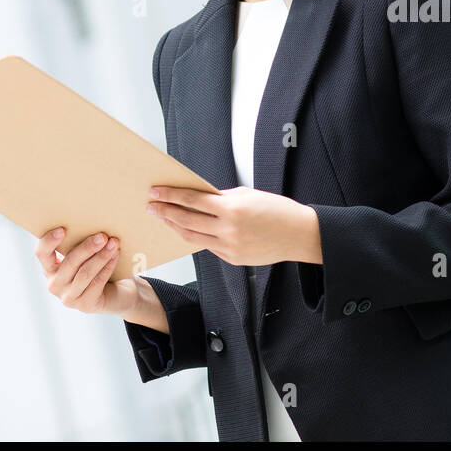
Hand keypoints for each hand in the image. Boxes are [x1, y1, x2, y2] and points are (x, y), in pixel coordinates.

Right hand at [35, 227, 139, 315]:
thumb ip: (80, 243)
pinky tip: (116, 256)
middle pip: (69, 262)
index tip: (63, 229)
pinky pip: (97, 282)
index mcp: (49, 268)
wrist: (113, 295)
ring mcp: (68, 297)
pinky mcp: (85, 305)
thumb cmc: (95, 268)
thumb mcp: (84, 256)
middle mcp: (54, 284)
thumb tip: (93, 222)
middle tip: (103, 235)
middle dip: (87, 247)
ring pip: (85, 273)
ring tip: (114, 243)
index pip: (41, 253)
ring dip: (101, 256)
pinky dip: (108, 266)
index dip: (49, 241)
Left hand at [146, 185, 320, 266]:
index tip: (156, 192)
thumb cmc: (277, 210)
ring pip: (193, 237)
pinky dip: (197, 237)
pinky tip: (188, 230)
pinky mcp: (233, 259)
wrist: (299, 235)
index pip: (192, 201)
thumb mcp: (249, 195)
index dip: (171, 195)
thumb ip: (222, 198)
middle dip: (166, 212)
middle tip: (152, 206)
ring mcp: (229, 247)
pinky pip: (208, 247)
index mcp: (232, 209)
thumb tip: (200, 198)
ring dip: (175, 227)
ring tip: (164, 219)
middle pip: (187, 220)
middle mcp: (228, 230)